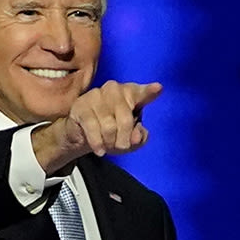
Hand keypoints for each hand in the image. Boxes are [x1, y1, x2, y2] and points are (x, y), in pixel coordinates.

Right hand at [33, 80, 162, 170]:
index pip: (142, 93)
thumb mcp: (130, 139)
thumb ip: (139, 137)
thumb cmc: (112, 132)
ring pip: (109, 126)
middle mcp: (114, 89)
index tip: (158, 88)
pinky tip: (99, 150)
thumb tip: (136, 137)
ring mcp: (96, 95)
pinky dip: (98, 143)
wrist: (83, 134)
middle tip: (121, 146)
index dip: (149, 92)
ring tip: (108, 145)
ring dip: (109, 142)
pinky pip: (93, 129)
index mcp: (131, 93)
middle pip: (126, 119)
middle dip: (124, 139)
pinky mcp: (81, 106)